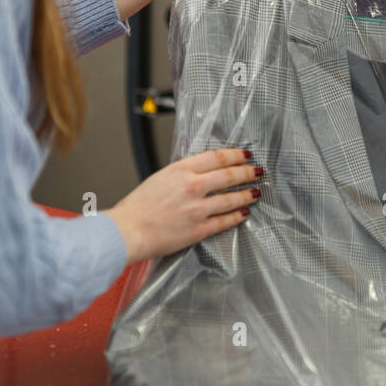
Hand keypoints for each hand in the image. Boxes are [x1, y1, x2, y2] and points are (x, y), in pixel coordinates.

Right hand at [105, 148, 263, 262]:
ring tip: (255, 192)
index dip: (236, 155)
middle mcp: (193, 186)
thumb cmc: (138, 207)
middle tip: (257, 171)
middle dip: (247, 172)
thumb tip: (201, 173)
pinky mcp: (199, 228)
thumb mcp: (161, 178)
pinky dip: (237, 216)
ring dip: (246, 194)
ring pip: (231, 198)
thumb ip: (182, 174)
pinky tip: (243, 213)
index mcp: (181, 170)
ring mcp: (198, 208)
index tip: (245, 155)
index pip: (217, 157)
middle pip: (229, 175)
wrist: (128, 230)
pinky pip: (225, 220)